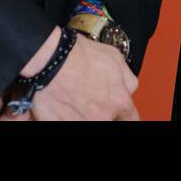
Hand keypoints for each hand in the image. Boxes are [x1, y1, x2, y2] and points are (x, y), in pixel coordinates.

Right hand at [0, 27, 139, 120]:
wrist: (50, 61)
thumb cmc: (78, 56)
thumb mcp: (114, 56)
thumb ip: (126, 78)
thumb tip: (126, 86)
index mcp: (119, 101)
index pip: (131, 118)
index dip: (123, 113)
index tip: (119, 111)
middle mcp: (103, 116)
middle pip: (109, 118)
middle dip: (103, 111)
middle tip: (92, 98)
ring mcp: (82, 122)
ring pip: (89, 120)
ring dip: (84, 113)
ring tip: (75, 97)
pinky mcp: (61, 124)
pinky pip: (67, 121)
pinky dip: (66, 115)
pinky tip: (63, 102)